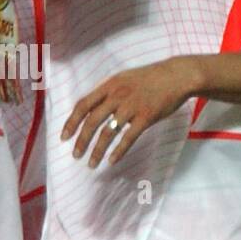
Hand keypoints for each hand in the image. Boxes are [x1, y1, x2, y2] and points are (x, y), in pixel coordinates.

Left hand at [62, 57, 198, 167]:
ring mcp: (131, 106)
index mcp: (109, 86)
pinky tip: (112, 161)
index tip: (64, 137)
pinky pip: (128, 137)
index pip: (83, 105)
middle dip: (81, 140)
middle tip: (75, 155)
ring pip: (108, 132)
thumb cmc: (149, 78)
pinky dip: (118, 151)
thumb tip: (91, 107)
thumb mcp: (124, 78)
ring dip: (97, 150)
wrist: (176, 76)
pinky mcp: (146, 117)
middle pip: (92, 121)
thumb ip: (107, 92)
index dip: (71, 122)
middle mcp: (117, 95)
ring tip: (91, 163)